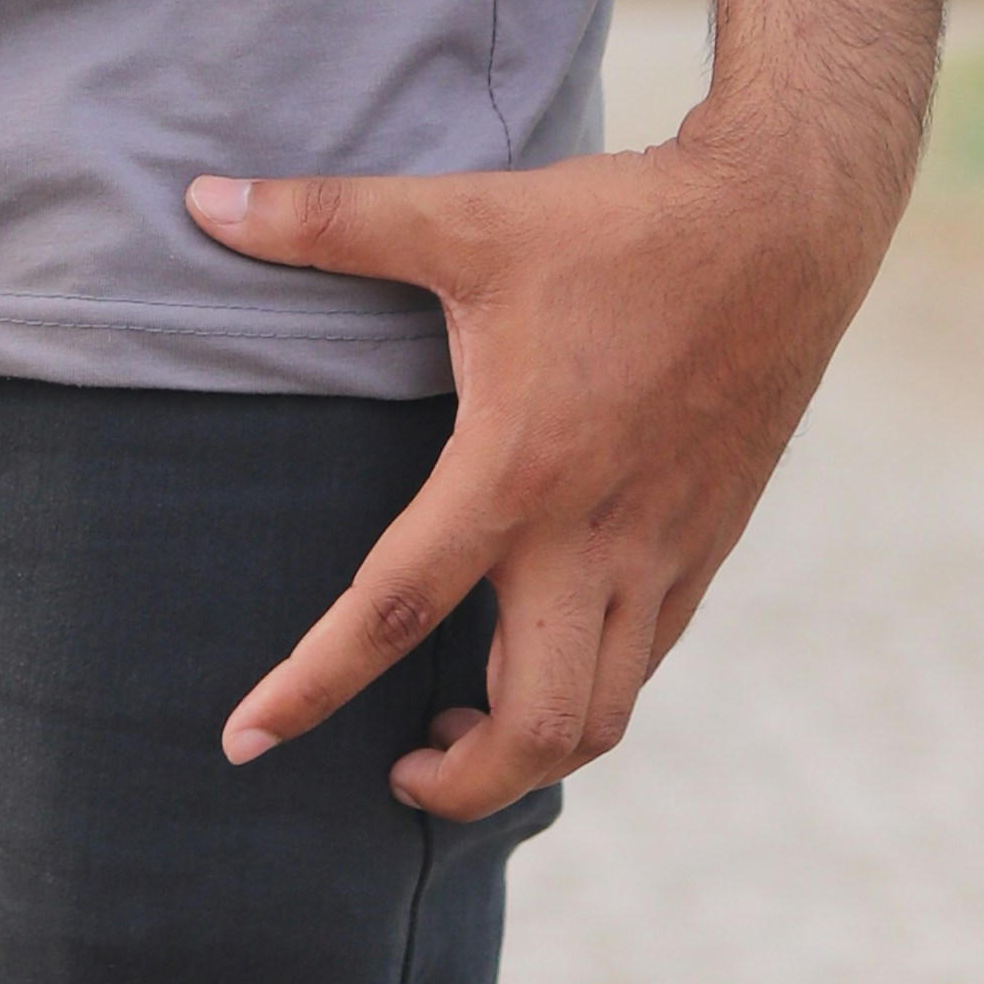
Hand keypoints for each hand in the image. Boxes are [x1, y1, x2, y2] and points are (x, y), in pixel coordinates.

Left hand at [182, 114, 899, 820]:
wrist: (783, 229)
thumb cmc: (618, 226)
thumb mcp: (465, 214)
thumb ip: (326, 220)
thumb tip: (200, 200)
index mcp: (518, 469)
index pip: (395, 610)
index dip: (310, 686)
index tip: (245, 742)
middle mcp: (595, 536)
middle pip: (532, 725)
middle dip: (459, 783)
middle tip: (398, 766)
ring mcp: (662, 552)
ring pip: (601, 716)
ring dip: (526, 753)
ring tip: (461, 727)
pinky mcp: (706, 546)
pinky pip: (644, 661)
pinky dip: (587, 692)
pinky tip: (541, 653)